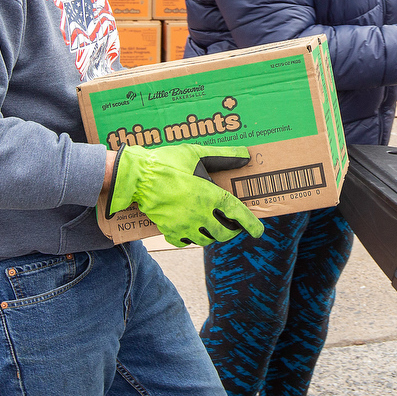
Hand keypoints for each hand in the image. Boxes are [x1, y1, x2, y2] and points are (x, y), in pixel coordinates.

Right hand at [106, 144, 263, 247]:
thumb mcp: (199, 153)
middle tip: (233, 226)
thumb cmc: (169, 162)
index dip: (251, 224)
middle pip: (224, 233)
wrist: (138, 176)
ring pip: (206, 239)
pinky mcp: (169, 229)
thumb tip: (246, 154)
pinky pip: (185, 242)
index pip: (238, 214)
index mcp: (211, 196)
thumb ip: (224, 156)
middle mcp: (201, 214)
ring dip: (214, 235)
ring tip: (214, 226)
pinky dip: (191, 238)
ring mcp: (184, 224)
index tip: (258, 232)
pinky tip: (192, 229)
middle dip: (232, 231)